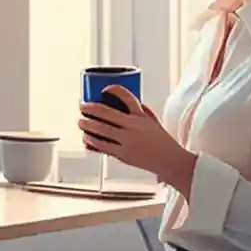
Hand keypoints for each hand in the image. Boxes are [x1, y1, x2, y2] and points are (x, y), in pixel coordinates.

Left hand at [77, 86, 197, 194]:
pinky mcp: (123, 155)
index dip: (114, 90)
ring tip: (80, 122)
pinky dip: (91, 142)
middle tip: (81, 105)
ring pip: (101, 131)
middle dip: (89, 108)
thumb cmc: (160, 139)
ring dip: (87, 125)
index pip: (127, 97)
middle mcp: (133, 128)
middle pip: (106, 114)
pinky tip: (85, 138)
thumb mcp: (152, 120)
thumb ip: (138, 110)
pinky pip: (102, 147)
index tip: (105, 89)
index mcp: (141, 117)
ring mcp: (127, 142)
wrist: (170, 161)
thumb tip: (120, 100)